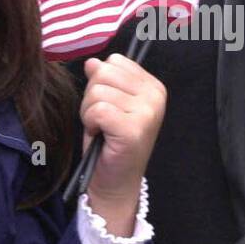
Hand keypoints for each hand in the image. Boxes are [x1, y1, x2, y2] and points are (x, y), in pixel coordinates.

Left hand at [79, 53, 165, 236]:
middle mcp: (155, 96)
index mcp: (153, 86)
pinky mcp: (134, 129)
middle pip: (104, 72)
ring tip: (101, 129)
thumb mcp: (106, 103)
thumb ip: (103, 80)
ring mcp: (147, 112)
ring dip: (89, 112)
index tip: (109, 107)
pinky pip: (97, 110)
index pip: (115, 61)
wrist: (116, 182)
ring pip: (98, 91)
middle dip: (92, 96)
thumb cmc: (110, 143)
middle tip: (101, 120)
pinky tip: (100, 136)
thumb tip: (92, 62)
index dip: (101, 83)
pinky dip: (90, 123)